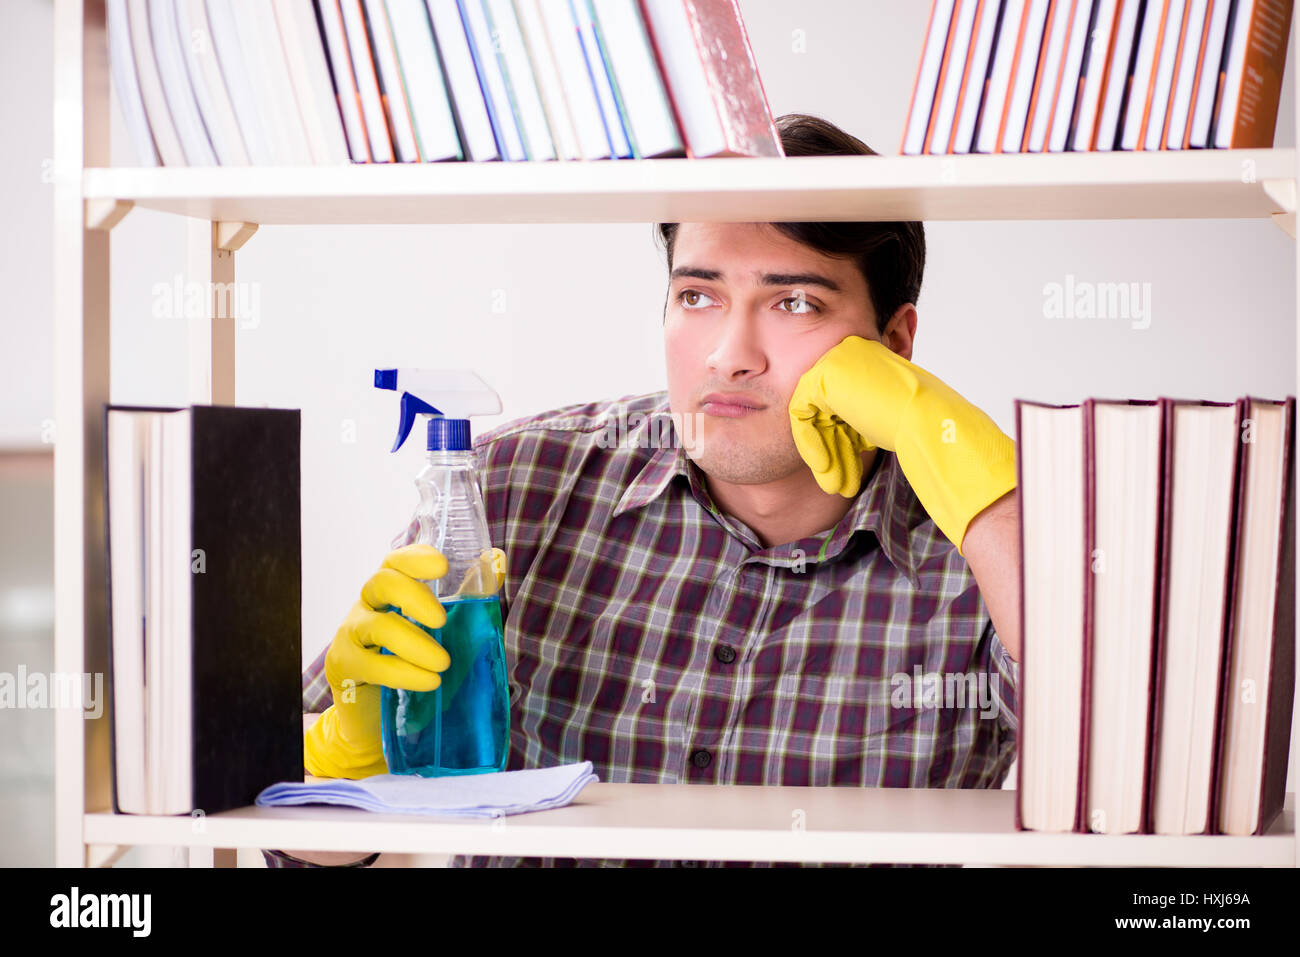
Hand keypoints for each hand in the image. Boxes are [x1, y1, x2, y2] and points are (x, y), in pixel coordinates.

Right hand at [304, 544, 452, 778]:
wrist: (375, 717)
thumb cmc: (413, 665)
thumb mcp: (444, 633)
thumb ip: (468, 600)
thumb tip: (495, 560)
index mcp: (390, 593)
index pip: (395, 562)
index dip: (415, 558)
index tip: (442, 567)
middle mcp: (367, 607)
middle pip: (382, 583)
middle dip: (414, 596)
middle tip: (442, 621)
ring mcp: (351, 635)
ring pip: (378, 626)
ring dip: (415, 644)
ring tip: (443, 663)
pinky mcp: (343, 666)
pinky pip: (371, 665)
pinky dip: (404, 673)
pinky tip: (430, 681)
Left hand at [787, 335, 1015, 555]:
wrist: (930, 420)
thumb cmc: (918, 426)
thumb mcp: (880, 420)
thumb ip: (856, 420)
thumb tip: (834, 436)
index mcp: (868, 361)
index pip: (842, 405)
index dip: (843, 442)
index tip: (849, 471)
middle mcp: (850, 354)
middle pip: (827, 412)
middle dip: (833, 452)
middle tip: (837, 486)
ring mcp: (836, 359)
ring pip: (814, 415)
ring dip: (823, 453)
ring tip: (834, 486)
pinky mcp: (823, 373)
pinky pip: (800, 412)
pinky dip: (808, 442)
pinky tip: (823, 468)